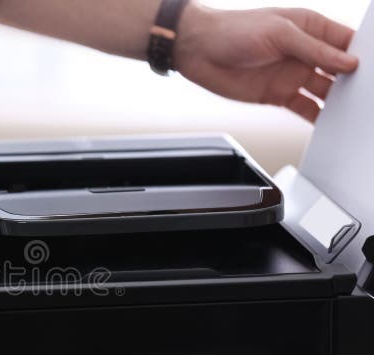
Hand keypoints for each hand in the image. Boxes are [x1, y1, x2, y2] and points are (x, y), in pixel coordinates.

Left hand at [175, 5, 358, 121]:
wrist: (198, 51)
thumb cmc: (234, 30)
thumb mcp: (279, 33)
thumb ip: (314, 49)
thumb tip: (349, 62)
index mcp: (311, 28)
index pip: (348, 43)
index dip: (364, 55)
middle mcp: (305, 53)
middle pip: (341, 70)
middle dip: (356, 82)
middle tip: (369, 98)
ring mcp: (292, 75)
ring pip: (326, 92)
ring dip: (340, 102)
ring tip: (355, 114)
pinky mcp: (278, 95)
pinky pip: (305, 108)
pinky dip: (317, 118)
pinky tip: (330, 125)